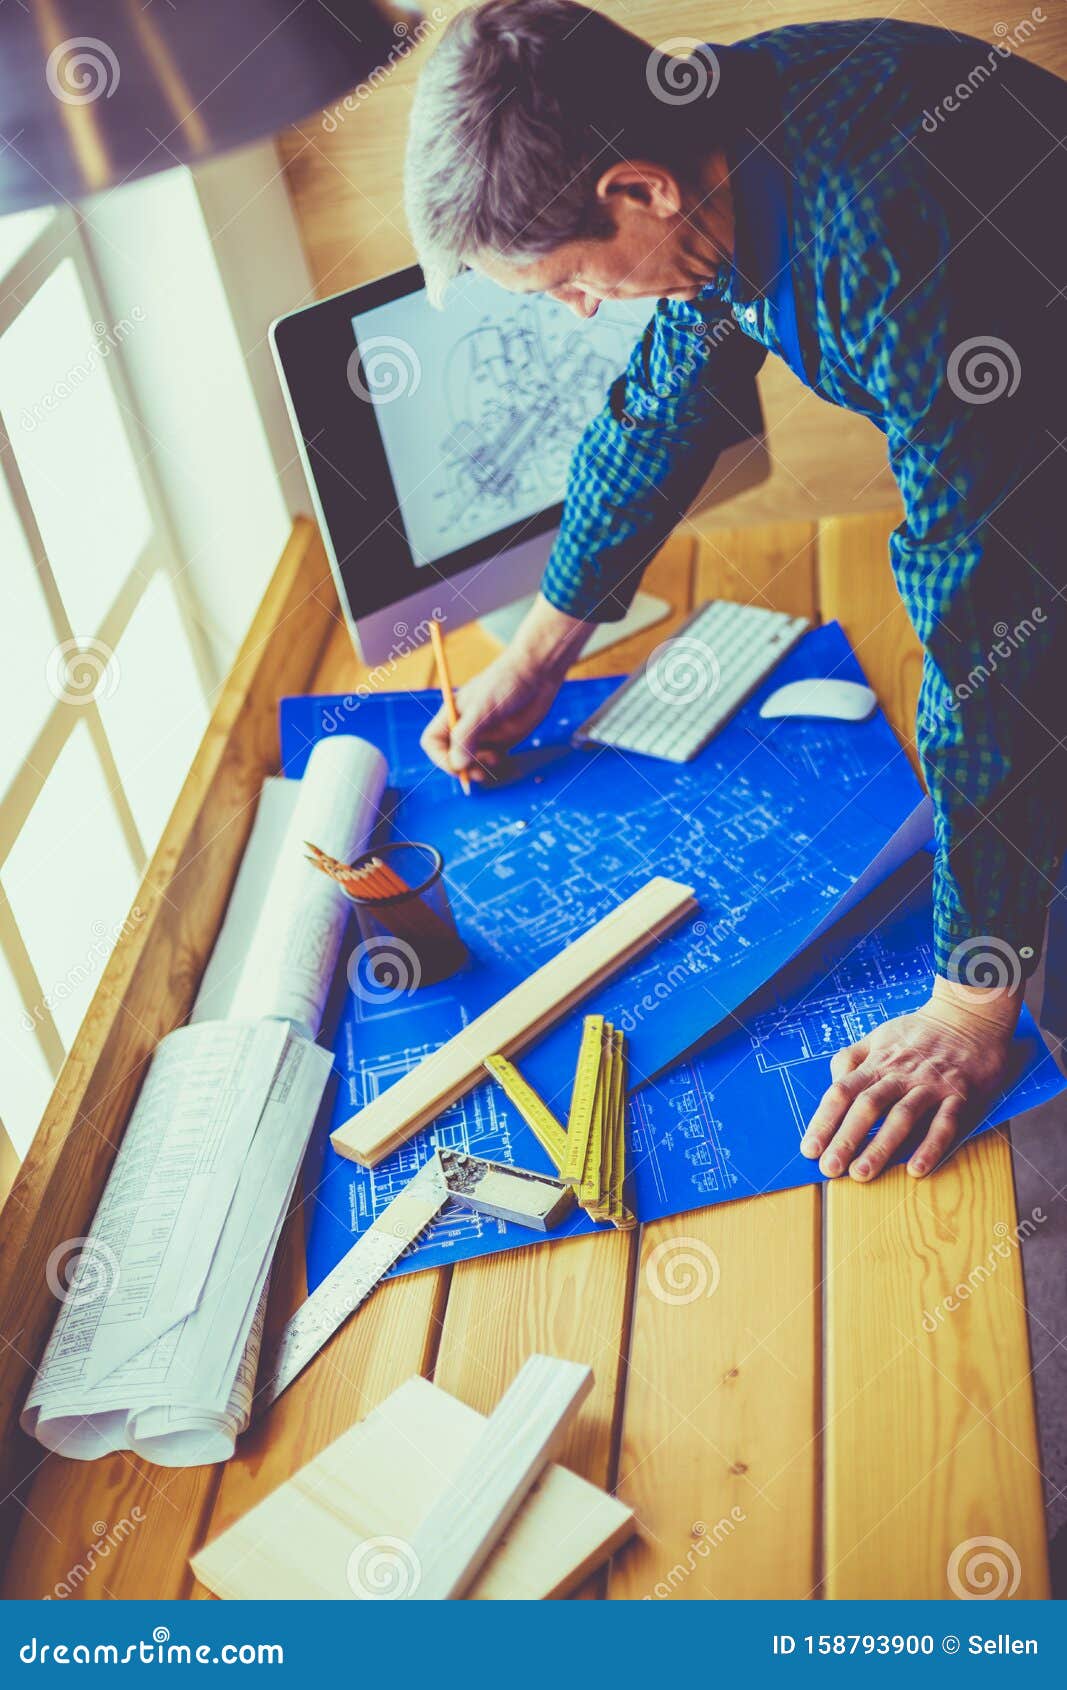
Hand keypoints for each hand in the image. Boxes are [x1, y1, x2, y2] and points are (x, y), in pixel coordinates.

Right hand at [420, 596, 590, 781]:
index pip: (432, 742)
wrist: (537, 673)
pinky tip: (504, 758)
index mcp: (453, 715)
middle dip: (463, 768)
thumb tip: (456, 764)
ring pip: (472, 763)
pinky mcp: (502, 741)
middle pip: (452, 757)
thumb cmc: (506, 683)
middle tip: (479, 772)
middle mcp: (466, 727)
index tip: (458, 765)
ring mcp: (484, 735)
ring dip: (480, 769)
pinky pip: (492, 762)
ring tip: (495, 760)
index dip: (440, 757)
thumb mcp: (483, 708)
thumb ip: (467, 736)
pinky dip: (495, 767)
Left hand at [799, 976, 1021, 1182]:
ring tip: (861, 1173)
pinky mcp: (960, 1094)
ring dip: (880, 1146)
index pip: (842, 1092)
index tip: (809, 1149)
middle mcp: (900, 1073)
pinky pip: (944, 1123)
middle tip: (829, 1168)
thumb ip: (852, 1059)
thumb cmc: (920, 1032)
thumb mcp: (878, 1035)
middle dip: (845, 1139)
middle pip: (867, 1106)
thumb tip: (833, 1083)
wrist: (969, 1016)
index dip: (823, 1121)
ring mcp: (930, 1084)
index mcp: (877, 1062)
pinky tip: (916, 1169)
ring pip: (902, 1116)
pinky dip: (931, 1146)